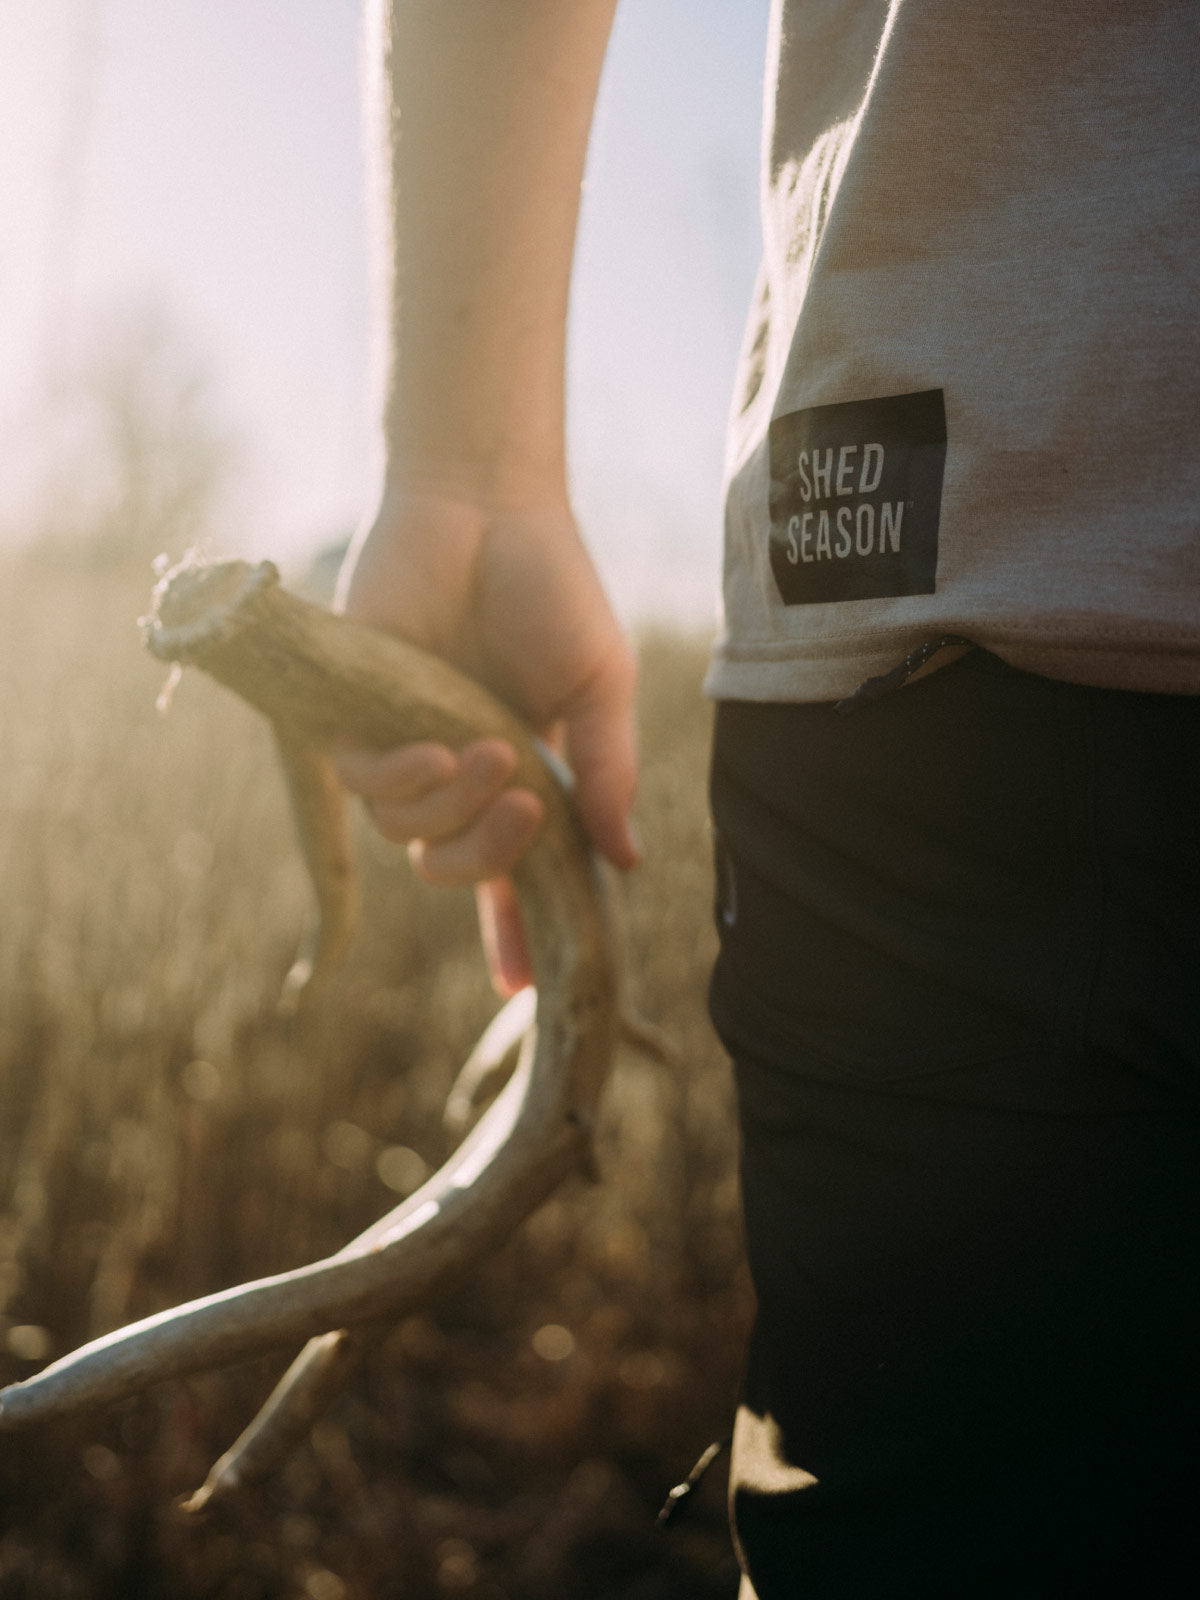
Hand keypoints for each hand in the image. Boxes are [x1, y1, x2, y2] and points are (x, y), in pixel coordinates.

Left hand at [333, 485, 637, 993]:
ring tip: (485, 751)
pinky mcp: (353, 713)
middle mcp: (458, 771)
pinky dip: (399, 781)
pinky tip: (435, 746)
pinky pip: (362, 785)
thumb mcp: (599, 688)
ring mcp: (405, 744)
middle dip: (488, 861)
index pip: (513, 872)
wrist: (487, 508)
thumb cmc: (551, 591)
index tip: (519, 988)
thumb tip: (627, 861)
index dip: (513, 930)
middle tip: (526, 811)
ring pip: (406, 834)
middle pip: (452, 866)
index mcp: (521, 773)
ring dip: (449, 811)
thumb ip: (607, 771)